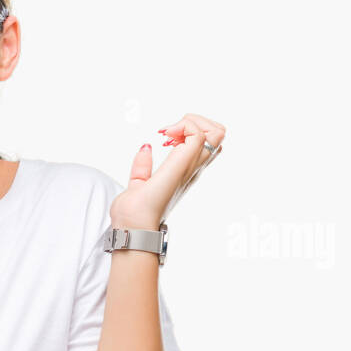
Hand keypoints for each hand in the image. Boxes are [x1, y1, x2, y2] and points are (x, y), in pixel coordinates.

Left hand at [111, 113, 226, 228]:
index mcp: (184, 171)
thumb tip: (146, 147)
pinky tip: (167, 136)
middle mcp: (191, 169)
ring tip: (169, 134)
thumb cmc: (135, 216)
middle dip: (195, 122)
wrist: (132, 228)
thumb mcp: (138, 183)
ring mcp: (188, 169)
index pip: (208, 141)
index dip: (191, 128)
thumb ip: (142, 166)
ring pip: (216, 132)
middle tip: (170, 133)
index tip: (166, 136)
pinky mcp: (180, 168)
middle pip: (218, 134)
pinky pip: (197, 136)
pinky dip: (185, 127)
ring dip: (192, 123)